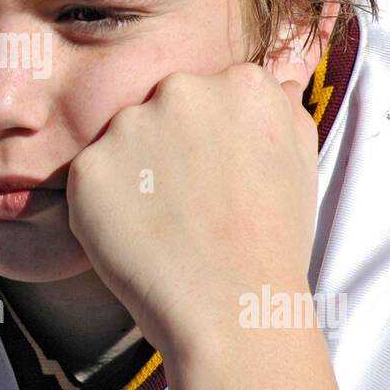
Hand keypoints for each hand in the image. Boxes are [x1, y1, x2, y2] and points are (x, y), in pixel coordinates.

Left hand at [64, 63, 318, 355]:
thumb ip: (283, 110)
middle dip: (168, 147)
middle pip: (162, 107)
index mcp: (241, 84)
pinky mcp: (88, 165)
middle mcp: (183, 89)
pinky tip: (136, 237)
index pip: (211, 94)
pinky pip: (91, 177)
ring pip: (122, 140)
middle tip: (188, 204)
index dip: (213, 142)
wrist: (230, 310)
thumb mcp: (301, 162)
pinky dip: (104, 205)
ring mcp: (129, 126)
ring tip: (163, 225)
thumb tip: (275, 79)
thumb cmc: (274, 244)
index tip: (221, 180)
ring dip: (133, 173)